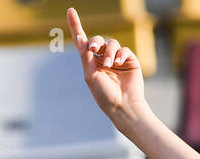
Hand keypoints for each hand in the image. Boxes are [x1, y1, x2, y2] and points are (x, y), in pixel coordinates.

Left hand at [67, 7, 149, 127]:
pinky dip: (121, 54)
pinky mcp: (129, 60)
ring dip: (109, 53)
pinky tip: (120, 63)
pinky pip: (123, 49)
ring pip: (111, 43)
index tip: (70, 11)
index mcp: (90, 63)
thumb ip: (86, 57)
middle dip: (95, 42)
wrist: (123, 106)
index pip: (82, 42)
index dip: (76, 25)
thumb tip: (80, 38)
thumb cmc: (104, 95)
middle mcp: (102, 59)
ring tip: (111, 65)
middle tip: (94, 50)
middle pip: (97, 40)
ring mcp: (116, 58)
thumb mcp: (91, 75)